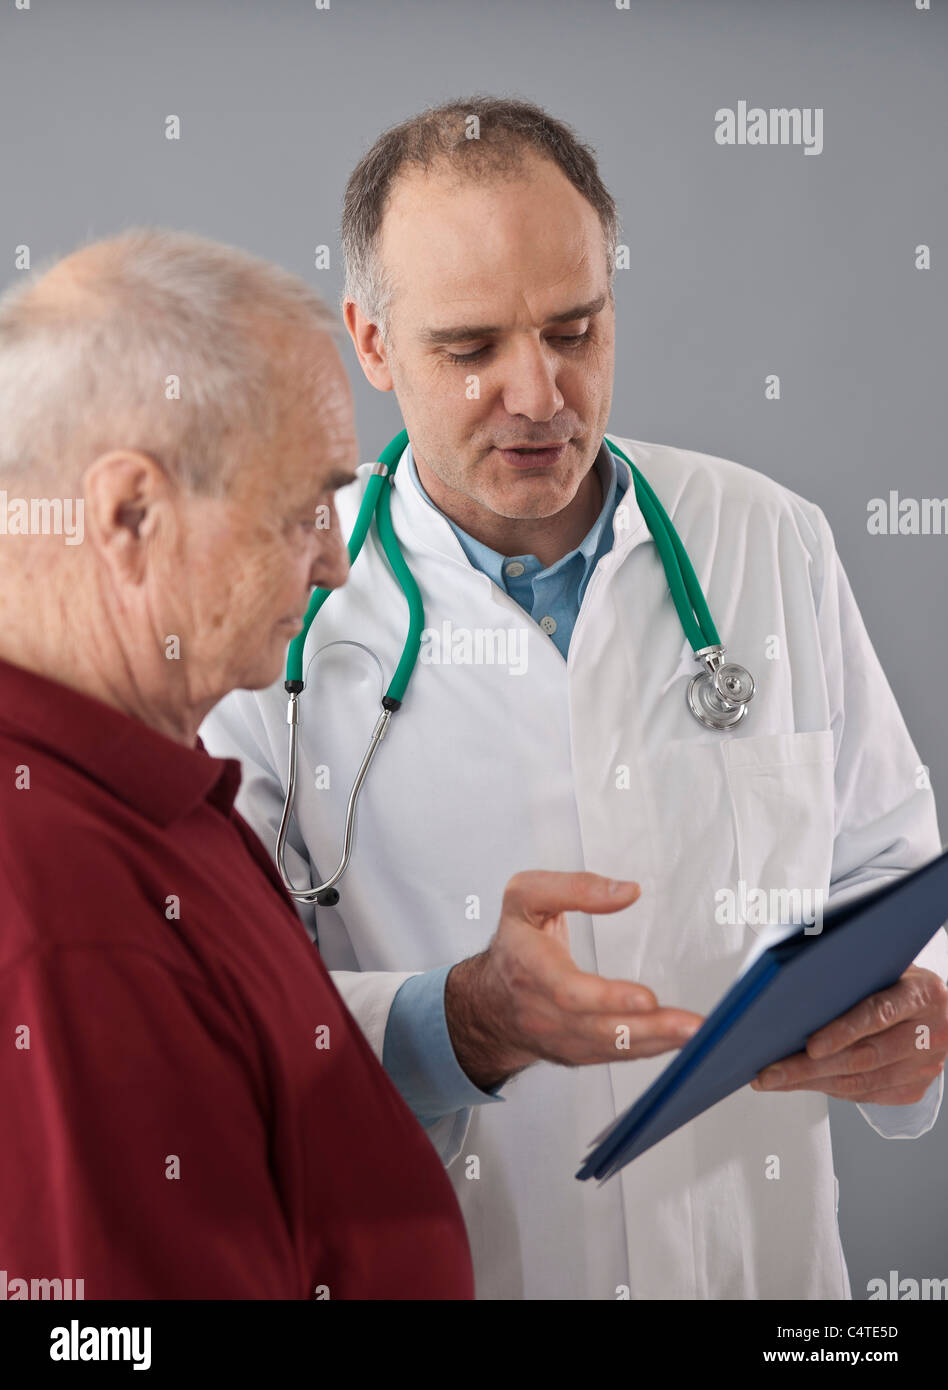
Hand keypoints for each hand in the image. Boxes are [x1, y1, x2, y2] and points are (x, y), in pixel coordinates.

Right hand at [444, 871, 703, 1091]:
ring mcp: (559, 1038)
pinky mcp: (577, 1053)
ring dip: (658, 1043)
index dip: (607, 998)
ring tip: (696, 1033)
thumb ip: (575, 887)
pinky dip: (650, 1050)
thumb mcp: (526, 896)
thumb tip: (628, 892)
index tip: (647, 997)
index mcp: (529, 965)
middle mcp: (542, 1010)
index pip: (567, 991)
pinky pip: (616, 1056)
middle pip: (598, 1027)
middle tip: (692, 1024)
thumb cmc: (515, 943)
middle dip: (649, 1028)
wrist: (490, 999)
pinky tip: (679, 1041)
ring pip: (611, 1047)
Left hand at [750, 965, 947, 1103]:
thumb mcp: (883, 966)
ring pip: (862, 1082)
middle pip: (865, 1056)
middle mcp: (931, 1032)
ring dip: (813, 1083)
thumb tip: (795, 986)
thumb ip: (852, 974)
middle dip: (810, 1067)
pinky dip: (832, 1090)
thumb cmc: (898, 980)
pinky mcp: (916, 1087)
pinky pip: (867, 1096)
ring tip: (777, 1080)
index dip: (843, 1032)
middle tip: (772, 1072)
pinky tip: (805, 1084)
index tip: (810, 1046)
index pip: (879, 1014)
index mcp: (923, 994)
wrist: (940, 1008)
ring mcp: (926, 1064)